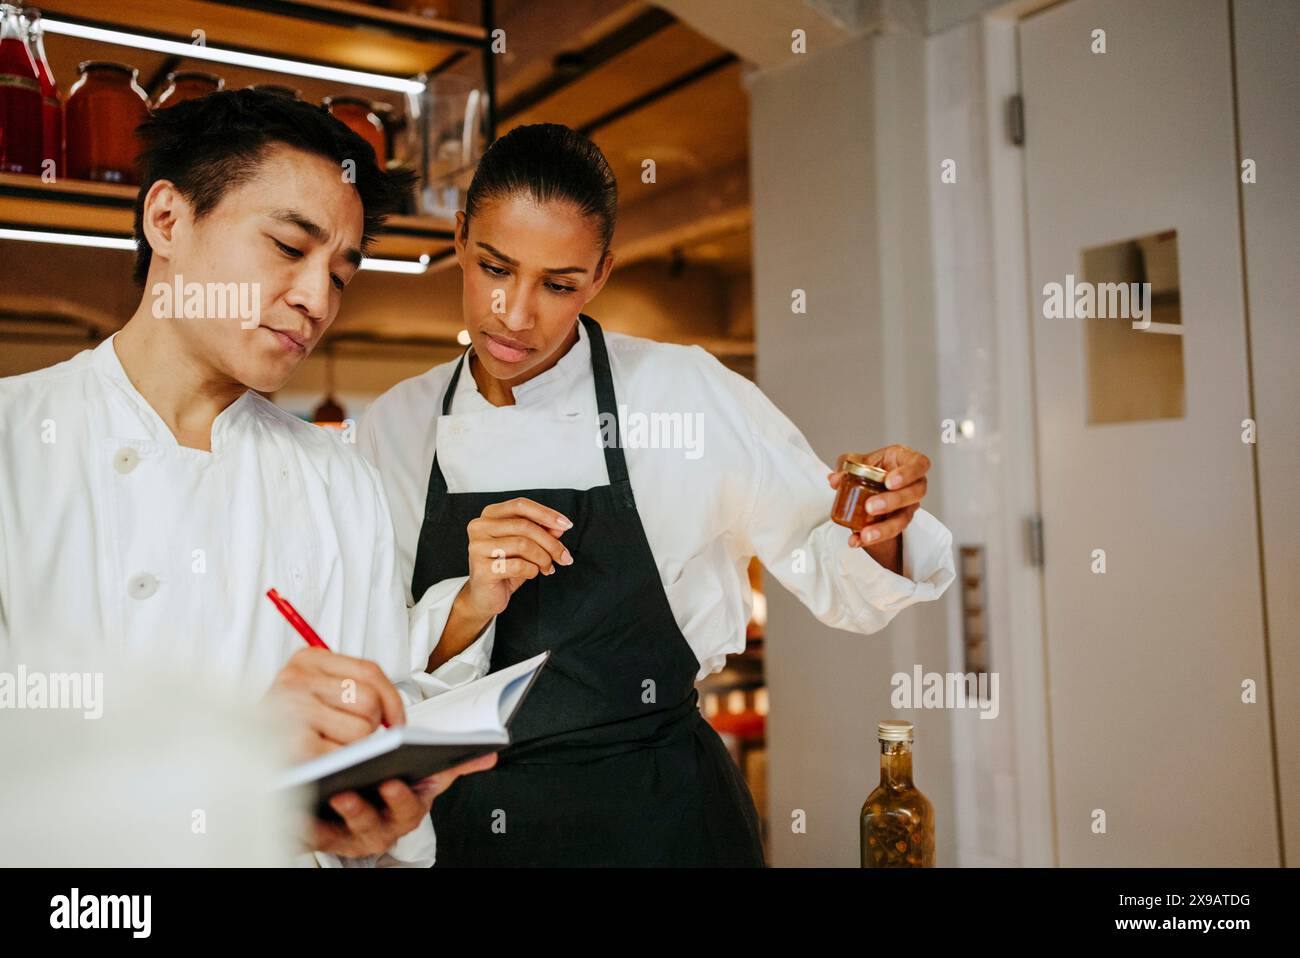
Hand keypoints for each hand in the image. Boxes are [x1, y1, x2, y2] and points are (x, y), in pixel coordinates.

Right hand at [266, 647, 405, 760]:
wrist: (233, 754)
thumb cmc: (281, 726)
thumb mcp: (310, 691)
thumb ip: (348, 689)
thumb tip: (394, 717)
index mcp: (305, 660)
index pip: (370, 671)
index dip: (393, 699)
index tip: (396, 719)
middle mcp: (296, 680)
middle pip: (369, 701)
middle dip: (373, 726)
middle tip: (357, 740)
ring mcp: (294, 712)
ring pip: (362, 730)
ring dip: (357, 748)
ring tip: (337, 751)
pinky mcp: (296, 746)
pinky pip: (345, 756)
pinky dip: (343, 766)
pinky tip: (328, 764)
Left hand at [305, 752, 497, 857]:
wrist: (364, 817)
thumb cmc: (392, 793)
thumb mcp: (427, 779)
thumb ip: (454, 765)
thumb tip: (488, 754)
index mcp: (406, 810)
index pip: (408, 808)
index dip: (400, 799)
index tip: (392, 784)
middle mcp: (381, 826)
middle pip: (375, 824)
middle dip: (365, 810)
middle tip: (352, 793)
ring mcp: (351, 834)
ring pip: (344, 831)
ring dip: (336, 815)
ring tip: (329, 793)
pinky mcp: (323, 836)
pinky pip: (313, 834)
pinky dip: (307, 823)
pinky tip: (301, 805)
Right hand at [462, 497, 573, 619]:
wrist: (485, 597)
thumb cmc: (505, 567)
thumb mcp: (526, 546)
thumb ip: (541, 532)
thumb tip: (560, 526)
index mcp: (489, 515)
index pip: (520, 505)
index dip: (546, 514)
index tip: (567, 525)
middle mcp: (479, 527)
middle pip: (525, 526)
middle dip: (550, 542)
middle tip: (564, 556)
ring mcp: (477, 548)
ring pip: (523, 545)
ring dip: (543, 558)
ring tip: (547, 568)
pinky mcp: (482, 569)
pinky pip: (519, 565)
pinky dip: (533, 570)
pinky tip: (532, 574)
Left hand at [827, 444, 931, 564]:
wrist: (872, 484)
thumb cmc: (874, 466)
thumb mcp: (859, 461)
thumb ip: (846, 466)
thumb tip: (834, 479)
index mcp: (907, 461)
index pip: (920, 464)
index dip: (908, 473)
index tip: (889, 482)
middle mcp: (914, 484)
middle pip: (915, 493)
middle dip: (893, 501)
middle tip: (870, 507)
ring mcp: (909, 505)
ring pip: (904, 519)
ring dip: (884, 528)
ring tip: (866, 534)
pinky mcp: (899, 522)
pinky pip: (890, 533)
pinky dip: (872, 538)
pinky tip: (856, 540)